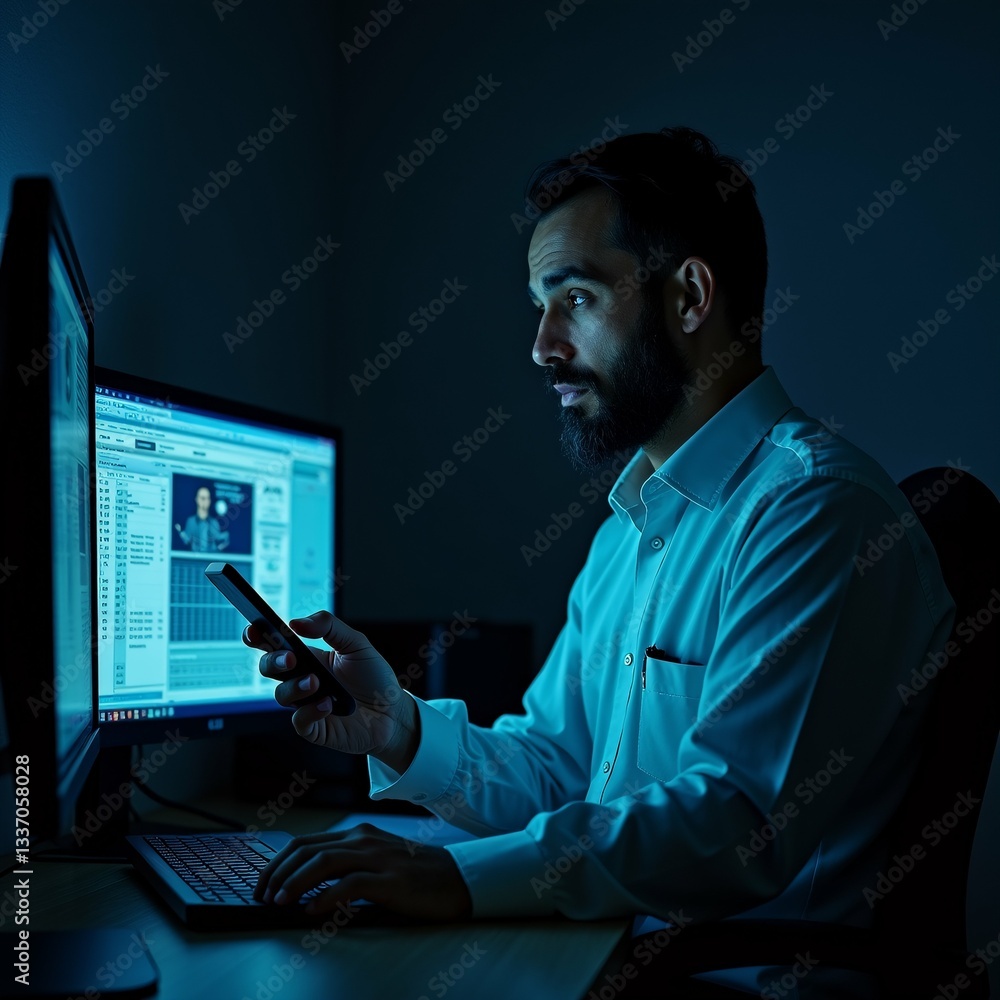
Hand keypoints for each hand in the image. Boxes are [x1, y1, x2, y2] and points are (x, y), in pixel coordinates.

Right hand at [244, 611, 418, 769]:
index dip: (257, 636)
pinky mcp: (314, 727)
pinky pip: (299, 721)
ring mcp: (305, 703)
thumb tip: (296, 622)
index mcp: (307, 656)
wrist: (393, 711)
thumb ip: (329, 626)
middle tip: (291, 657)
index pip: (273, 644)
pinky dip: (310, 711)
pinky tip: (328, 704)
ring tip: (316, 682)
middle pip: (268, 667)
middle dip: (273, 660)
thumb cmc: (373, 676)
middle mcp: (301, 679)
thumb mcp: (356, 644)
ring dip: (295, 686)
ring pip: (281, 694)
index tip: (255, 630)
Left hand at [253, 824, 472, 920]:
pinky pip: (352, 884)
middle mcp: (364, 840)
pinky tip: (312, 910)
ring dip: (295, 883)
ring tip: (279, 901)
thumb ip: (347, 865)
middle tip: (262, 896)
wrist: (458, 879)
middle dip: (278, 873)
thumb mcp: (377, 861)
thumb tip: (307, 885)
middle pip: (307, 850)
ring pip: (324, 862)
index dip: (277, 863)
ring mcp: (378, 858)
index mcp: (358, 835)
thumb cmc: (415, 875)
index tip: (261, 885)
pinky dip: (327, 896)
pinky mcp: (391, 880)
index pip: (305, 843)